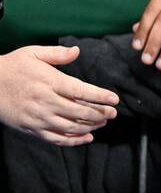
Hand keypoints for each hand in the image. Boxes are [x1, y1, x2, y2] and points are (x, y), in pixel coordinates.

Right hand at [0, 45, 119, 145]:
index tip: (115, 99)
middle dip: (100, 113)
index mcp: (50, 81)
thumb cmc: (13, 67)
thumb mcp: (33, 53)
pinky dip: (74, 141)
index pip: (81, 91)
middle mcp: (46, 101)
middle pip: (80, 111)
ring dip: (91, 127)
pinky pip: (56, 139)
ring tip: (103, 122)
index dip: (100, 96)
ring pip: (71, 127)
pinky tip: (87, 138)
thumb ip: (57, 53)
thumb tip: (77, 51)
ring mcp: (39, 117)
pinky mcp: (32, 128)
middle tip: (113, 113)